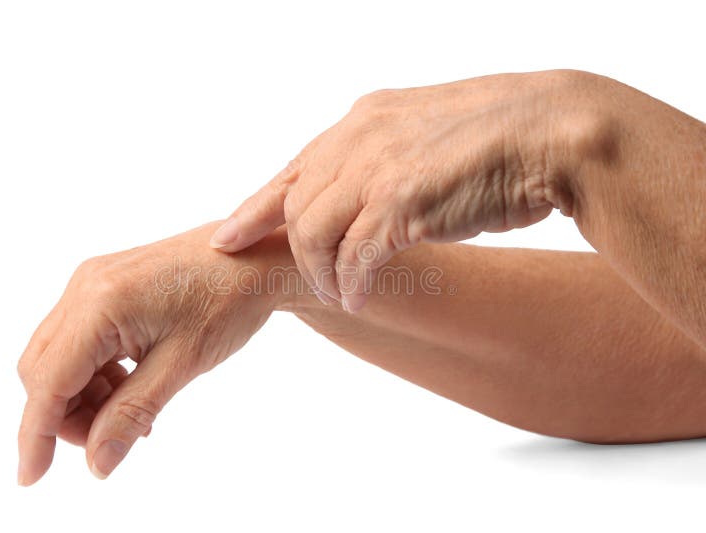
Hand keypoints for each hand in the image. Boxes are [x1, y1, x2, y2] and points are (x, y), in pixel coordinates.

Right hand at [17, 223, 278, 484]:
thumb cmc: (227, 302)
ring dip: (83, 397)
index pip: (49, 379)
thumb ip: (132, 414)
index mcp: (101, 303)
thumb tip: (98, 463)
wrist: (255, 258)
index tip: (32, 476)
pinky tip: (129, 391)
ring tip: (131, 418)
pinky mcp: (105, 287)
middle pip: (45, 369)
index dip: (36, 433)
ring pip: (60, 357)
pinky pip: (81, 340)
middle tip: (108, 441)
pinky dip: (96, 374)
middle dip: (66, 415)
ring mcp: (92, 283)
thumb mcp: (181, 365)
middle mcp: (85, 287)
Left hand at [211, 70, 611, 311]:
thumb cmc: (501, 138)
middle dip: (287, 249)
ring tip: (338, 294)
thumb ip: (387, 157)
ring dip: (321, 273)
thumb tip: (369, 193)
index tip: (229, 234)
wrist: (553, 131)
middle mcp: (360, 138)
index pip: (292, 168)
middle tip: (302, 282)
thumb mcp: (426, 135)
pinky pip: (354, 256)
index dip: (255, 205)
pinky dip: (350, 284)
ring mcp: (377, 168)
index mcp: (364, 119)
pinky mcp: (400, 203)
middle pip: (293, 203)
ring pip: (313, 233)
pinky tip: (357, 298)